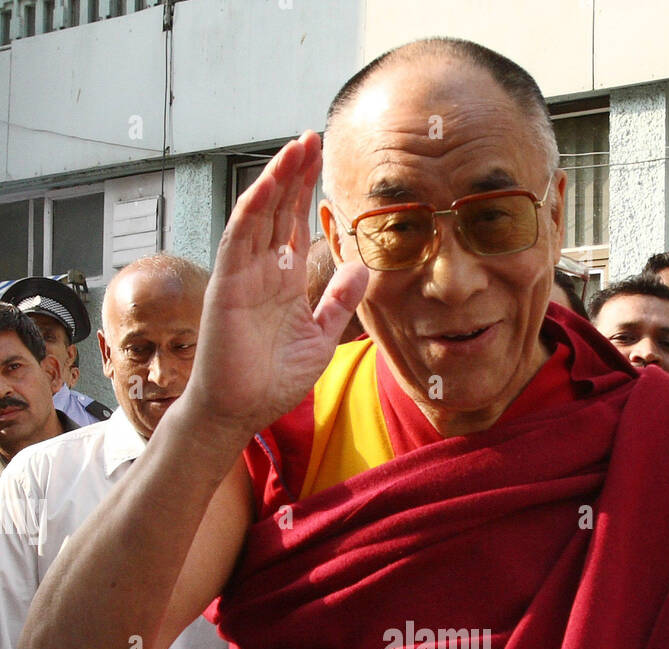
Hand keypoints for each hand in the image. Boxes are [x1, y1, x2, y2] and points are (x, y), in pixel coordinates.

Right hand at [183, 131, 369, 445]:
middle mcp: (261, 272)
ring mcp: (242, 275)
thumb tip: (362, 268)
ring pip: (258, 216)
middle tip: (311, 136)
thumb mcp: (320, 337)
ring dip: (275, 181)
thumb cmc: (272, 381)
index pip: (295, 225)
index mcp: (283, 281)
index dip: (308, 192)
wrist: (240, 412)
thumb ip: (339, 302)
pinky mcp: (226, 286)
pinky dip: (252, 210)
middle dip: (294, 173)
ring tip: (294, 148)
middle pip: (278, 210)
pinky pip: (237, 240)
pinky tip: (267, 185)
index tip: (324, 160)